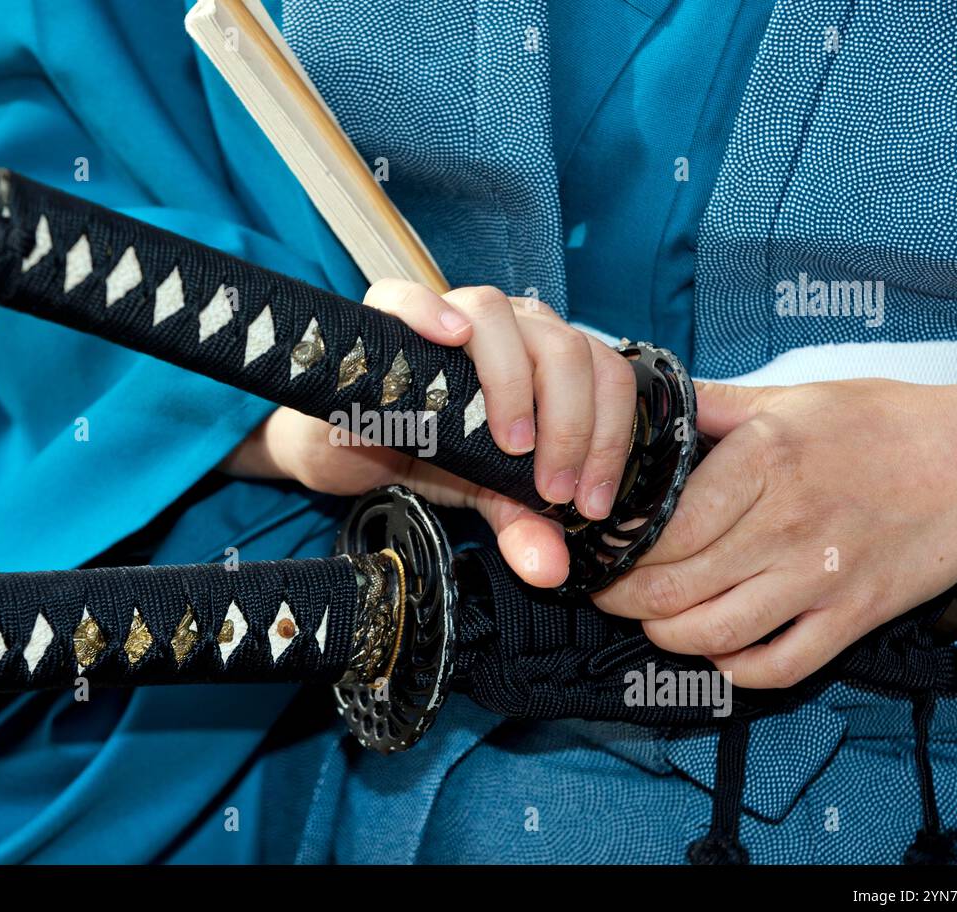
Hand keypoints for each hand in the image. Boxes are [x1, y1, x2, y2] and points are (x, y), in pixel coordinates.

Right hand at [221, 280, 635, 586]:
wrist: (346, 448)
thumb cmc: (427, 454)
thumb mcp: (484, 495)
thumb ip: (522, 525)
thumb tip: (553, 570)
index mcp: (546, 358)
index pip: (605, 376)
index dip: (610, 438)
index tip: (591, 503)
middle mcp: (509, 325)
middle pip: (564, 349)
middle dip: (571, 426)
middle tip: (553, 489)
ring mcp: (449, 312)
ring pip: (500, 315)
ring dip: (514, 383)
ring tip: (511, 443)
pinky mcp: (386, 314)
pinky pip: (409, 295)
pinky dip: (431, 310)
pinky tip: (449, 337)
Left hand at [594, 373, 956, 687]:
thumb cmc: (884, 423)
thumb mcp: (794, 395)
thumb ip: (717, 404)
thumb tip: (655, 401)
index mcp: (765, 460)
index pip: (666, 525)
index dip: (621, 546)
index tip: (600, 547)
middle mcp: (785, 525)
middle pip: (675, 585)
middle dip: (623, 597)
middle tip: (606, 590)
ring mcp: (819, 579)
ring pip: (713, 633)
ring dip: (665, 635)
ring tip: (649, 619)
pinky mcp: (851, 618)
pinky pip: (779, 667)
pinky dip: (736, 669)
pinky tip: (718, 652)